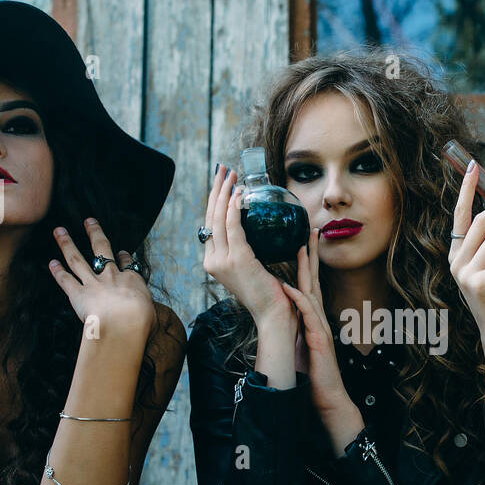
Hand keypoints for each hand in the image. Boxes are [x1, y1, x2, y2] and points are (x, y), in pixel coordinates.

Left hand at [49, 218, 154, 340]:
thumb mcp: (152, 315)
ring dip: (67, 244)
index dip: (123, 256)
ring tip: (59, 231)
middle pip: (101, 248)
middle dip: (94, 233)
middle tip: (88, 221)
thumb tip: (148, 317)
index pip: (127, 262)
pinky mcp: (78, 295)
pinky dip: (58, 272)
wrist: (123, 325)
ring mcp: (93, 283)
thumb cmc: (141, 323)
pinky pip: (66, 280)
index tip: (121, 252)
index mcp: (131, 280)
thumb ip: (146, 311)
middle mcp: (111, 276)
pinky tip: (52, 263)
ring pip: (77, 259)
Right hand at [200, 164, 292, 322]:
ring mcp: (222, 261)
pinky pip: (233, 228)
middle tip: (224, 169)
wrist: (273, 314)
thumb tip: (254, 226)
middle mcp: (212, 261)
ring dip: (224, 193)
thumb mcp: (252, 267)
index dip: (215, 201)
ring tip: (231, 175)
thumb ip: (247, 249)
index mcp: (213, 262)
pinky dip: (234, 209)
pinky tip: (238, 194)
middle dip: (216, 190)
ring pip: (219, 219)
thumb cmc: (268, 292)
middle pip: (210, 217)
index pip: (211, 225)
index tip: (223, 183)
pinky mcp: (237, 260)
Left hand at [281, 229, 356, 418]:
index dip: (306, 261)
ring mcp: (320, 326)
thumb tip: (285, 311)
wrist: (326, 397)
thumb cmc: (313, 373)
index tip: (303, 240)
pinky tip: (290, 288)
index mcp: (313, 317)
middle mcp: (318, 317)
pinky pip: (308, 315)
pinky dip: (299, 300)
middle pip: (315, 279)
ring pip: (313, 291)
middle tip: (310, 230)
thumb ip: (297, 325)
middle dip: (312, 254)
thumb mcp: (302, 343)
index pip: (309, 282)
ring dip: (307, 270)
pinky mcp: (318, 339)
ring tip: (301, 248)